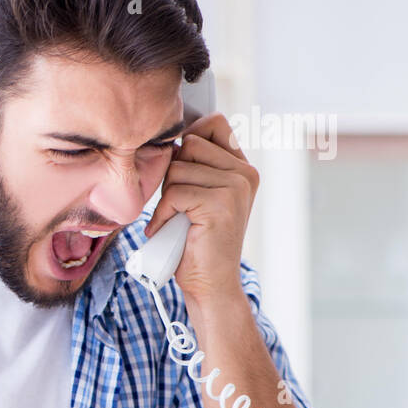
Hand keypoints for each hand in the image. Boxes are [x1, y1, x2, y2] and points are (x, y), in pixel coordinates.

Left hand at [143, 112, 257, 303]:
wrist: (210, 283)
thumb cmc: (195, 240)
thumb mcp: (198, 195)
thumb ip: (195, 166)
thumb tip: (170, 140)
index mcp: (242, 167)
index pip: (213, 123)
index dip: (189, 141)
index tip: (182, 174)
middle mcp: (244, 173)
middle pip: (190, 144)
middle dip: (174, 173)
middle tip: (179, 204)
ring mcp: (236, 187)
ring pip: (179, 168)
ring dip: (167, 196)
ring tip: (178, 219)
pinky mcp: (221, 204)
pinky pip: (174, 193)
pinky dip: (163, 213)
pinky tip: (169, 229)